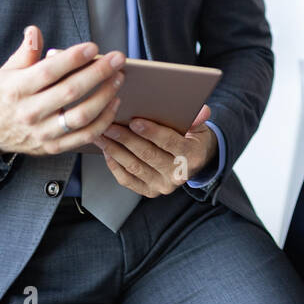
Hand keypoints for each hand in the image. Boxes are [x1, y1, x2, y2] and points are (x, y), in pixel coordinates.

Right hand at [0, 25, 124, 155]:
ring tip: (118, 78)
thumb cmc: (6, 96)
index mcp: (17, 89)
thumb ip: (26, 52)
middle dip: (98, 73)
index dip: (73, 58)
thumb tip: (34, 31)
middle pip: (70, 92)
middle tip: (117, 59)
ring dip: (105, 95)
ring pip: (81, 115)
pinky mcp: (54, 146)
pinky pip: (86, 136)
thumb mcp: (8, 71)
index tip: (93, 47)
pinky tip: (114, 102)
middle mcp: (30, 112)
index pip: (49, 72)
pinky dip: (104, 120)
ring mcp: (43, 132)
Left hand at [92, 104, 216, 197]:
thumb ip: (198, 119)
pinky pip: (127, 180)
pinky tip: (107, 151)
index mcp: (192, 156)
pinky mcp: (150, 191)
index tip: (134, 121)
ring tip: (101, 136)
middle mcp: (178, 175)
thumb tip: (201, 111)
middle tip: (109, 125)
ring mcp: (163, 186)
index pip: (170, 143)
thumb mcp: (200, 127)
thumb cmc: (194, 139)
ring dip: (114, 150)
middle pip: (148, 155)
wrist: (197, 161)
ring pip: (134, 167)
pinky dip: (114, 165)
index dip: (151, 132)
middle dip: (125, 139)